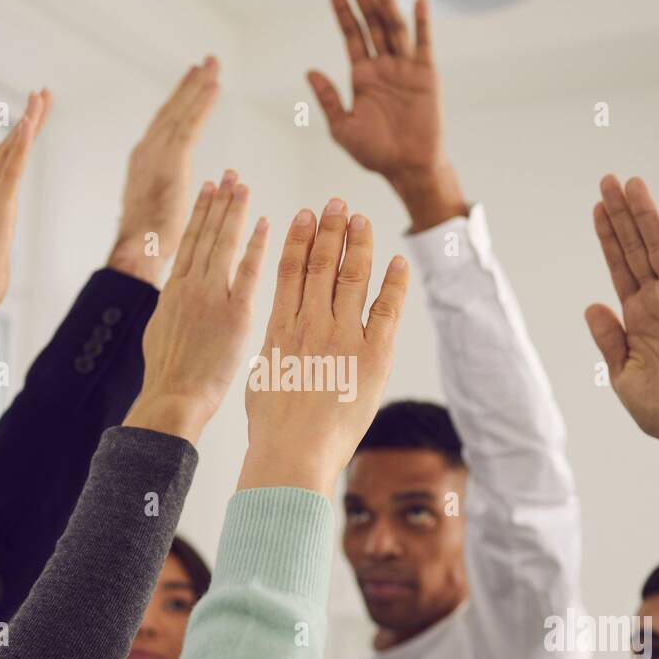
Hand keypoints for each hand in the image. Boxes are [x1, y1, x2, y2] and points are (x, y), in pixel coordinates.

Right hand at [0, 89, 51, 320]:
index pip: (5, 163)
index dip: (19, 137)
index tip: (32, 115)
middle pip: (9, 148)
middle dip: (27, 119)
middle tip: (41, 92)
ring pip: (10, 153)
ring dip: (27, 123)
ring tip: (39, 97)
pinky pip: (11, 172)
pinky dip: (20, 147)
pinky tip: (28, 125)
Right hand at [109, 58, 220, 286]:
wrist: (139, 247)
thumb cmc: (150, 239)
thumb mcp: (160, 208)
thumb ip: (169, 194)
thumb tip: (182, 196)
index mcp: (144, 161)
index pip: (165, 124)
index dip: (178, 102)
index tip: (191, 83)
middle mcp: (147, 150)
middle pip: (171, 110)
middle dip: (188, 85)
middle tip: (205, 62)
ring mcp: (157, 152)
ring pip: (180, 111)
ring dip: (197, 86)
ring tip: (212, 65)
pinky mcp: (172, 160)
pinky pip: (190, 125)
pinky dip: (201, 104)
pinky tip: (213, 87)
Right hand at [123, 170, 266, 443]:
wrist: (174, 397)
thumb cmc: (169, 377)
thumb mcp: (160, 333)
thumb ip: (172, 309)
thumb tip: (175, 297)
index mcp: (172, 290)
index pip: (188, 240)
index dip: (201, 212)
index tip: (210, 189)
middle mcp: (189, 286)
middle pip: (205, 233)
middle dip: (219, 201)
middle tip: (230, 175)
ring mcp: (210, 297)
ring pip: (223, 243)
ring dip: (234, 212)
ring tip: (242, 186)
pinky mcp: (234, 313)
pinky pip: (247, 271)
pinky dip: (255, 244)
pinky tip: (264, 223)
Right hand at [238, 199, 409, 494]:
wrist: (293, 454)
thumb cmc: (272, 429)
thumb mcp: (261, 380)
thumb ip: (274, 354)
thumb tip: (280, 346)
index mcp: (280, 330)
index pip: (290, 272)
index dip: (299, 240)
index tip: (304, 216)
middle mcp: (310, 325)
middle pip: (322, 265)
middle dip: (330, 230)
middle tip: (337, 204)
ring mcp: (342, 338)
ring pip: (352, 278)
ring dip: (358, 244)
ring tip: (361, 219)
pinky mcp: (372, 356)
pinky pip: (386, 310)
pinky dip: (393, 283)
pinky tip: (397, 261)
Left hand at [307, 0, 466, 231]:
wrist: (407, 168)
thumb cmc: (375, 153)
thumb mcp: (343, 128)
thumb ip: (328, 99)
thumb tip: (310, 71)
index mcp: (362, 75)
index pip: (351, 35)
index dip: (342, 12)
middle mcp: (383, 66)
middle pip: (371, 23)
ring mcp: (405, 68)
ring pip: (394, 27)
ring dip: (387, 2)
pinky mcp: (426, 75)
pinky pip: (423, 44)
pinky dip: (421, 24)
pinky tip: (417, 2)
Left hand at [585, 175, 658, 494]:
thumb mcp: (623, 375)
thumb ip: (609, 339)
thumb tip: (591, 304)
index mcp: (636, 316)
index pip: (619, 265)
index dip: (607, 236)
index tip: (595, 206)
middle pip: (637, 248)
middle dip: (622, 214)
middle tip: (609, 179)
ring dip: (647, 217)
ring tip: (633, 185)